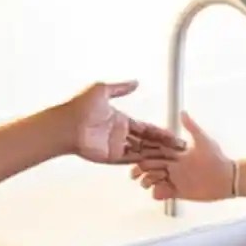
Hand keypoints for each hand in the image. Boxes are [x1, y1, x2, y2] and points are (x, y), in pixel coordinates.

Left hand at [57, 81, 184, 163]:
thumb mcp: (102, 90)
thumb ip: (120, 88)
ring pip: (141, 151)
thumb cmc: (80, 106)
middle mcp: (120, 134)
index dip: (160, 132)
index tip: (173, 136)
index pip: (146, 128)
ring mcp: (116, 147)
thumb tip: (135, 82)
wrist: (66, 124)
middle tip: (179, 149)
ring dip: (157, 154)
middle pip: (147, 141)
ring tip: (173, 158)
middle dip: (163, 145)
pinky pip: (131, 160)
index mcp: (121, 120)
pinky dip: (143, 161)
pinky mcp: (111, 157)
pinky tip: (157, 162)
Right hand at [130, 112, 234, 201]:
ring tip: (147, 184)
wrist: (227, 179)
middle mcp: (173, 166)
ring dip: (147, 181)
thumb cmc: (217, 158)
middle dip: (140, 170)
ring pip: (153, 180)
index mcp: (176, 154)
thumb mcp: (204, 141)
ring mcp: (175, 179)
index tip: (135, 155)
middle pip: (150, 166)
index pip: (155, 152)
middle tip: (135, 174)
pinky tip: (159, 193)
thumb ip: (192, 127)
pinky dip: (157, 194)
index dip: (144, 154)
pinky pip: (163, 193)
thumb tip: (183, 112)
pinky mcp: (178, 192)